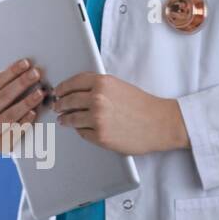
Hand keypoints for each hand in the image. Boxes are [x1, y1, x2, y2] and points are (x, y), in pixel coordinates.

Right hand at [0, 58, 44, 152]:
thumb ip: (5, 86)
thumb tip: (25, 69)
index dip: (11, 72)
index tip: (26, 63)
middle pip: (3, 97)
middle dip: (21, 83)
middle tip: (35, 74)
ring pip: (10, 115)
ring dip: (26, 102)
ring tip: (40, 93)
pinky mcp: (1, 144)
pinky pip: (15, 132)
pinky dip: (25, 122)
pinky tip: (34, 113)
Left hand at [52, 73, 189, 154]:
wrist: (161, 123)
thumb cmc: (142, 104)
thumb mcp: (118, 86)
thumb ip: (97, 86)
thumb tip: (74, 92)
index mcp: (102, 83)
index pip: (71, 83)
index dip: (62, 88)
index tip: (57, 92)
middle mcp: (97, 99)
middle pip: (67, 101)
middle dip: (60, 104)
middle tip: (57, 106)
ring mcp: (97, 119)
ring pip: (71, 118)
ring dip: (65, 119)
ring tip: (64, 120)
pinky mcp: (101, 136)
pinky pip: (82, 133)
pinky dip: (80, 130)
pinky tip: (82, 129)